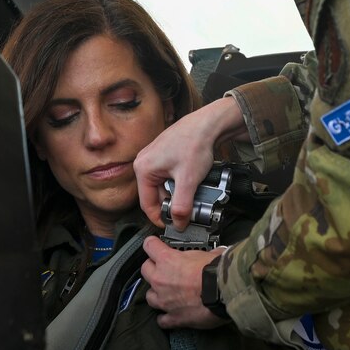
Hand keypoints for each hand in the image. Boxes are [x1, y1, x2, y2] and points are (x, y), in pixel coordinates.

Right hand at [134, 95, 245, 228]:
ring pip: (162, 186)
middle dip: (171, 204)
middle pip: (155, 195)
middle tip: (187, 209)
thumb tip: (178, 224)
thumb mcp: (188, 181)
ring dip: (175, 193)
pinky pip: (166, 176)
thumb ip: (182, 206)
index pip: (147, 204)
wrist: (206, 125)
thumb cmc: (194, 144)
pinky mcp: (162, 155)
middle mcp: (143, 162)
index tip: (174, 224)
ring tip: (191, 191)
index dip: (160, 217)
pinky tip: (189, 180)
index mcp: (143, 169)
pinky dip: (177, 182)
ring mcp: (152, 157)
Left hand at [141, 237, 226, 329]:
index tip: (155, 246)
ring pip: (149, 295)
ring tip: (167, 292)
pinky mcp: (173, 317)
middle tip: (165, 269)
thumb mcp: (209, 253)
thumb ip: (204, 254)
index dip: (153, 244)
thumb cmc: (217, 272)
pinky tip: (171, 313)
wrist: (223, 293)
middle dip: (153, 268)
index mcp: (167, 260)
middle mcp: (161, 279)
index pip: (149, 245)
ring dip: (156, 293)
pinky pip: (162, 320)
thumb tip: (214, 252)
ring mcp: (164, 300)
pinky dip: (165, 317)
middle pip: (145, 270)